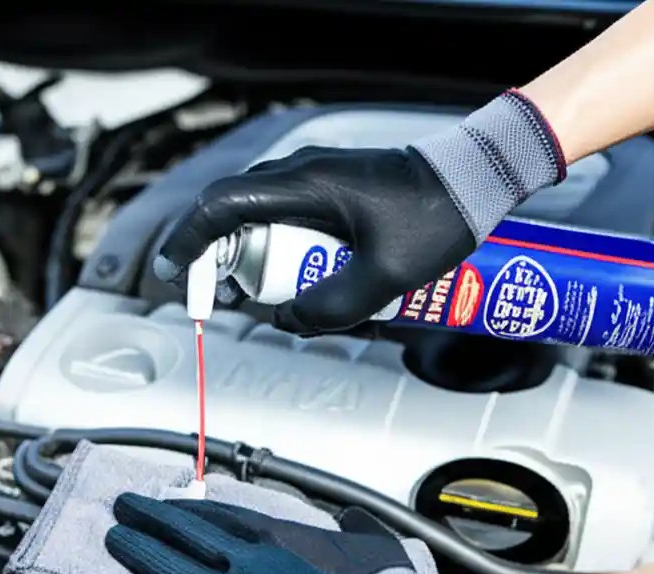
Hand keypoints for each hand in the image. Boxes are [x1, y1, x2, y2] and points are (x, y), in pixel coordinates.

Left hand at [103, 494, 418, 573]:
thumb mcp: (375, 546)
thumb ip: (354, 527)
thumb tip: (352, 519)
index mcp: (283, 539)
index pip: (218, 517)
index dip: (184, 508)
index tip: (164, 501)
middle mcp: (251, 567)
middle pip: (185, 536)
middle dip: (149, 521)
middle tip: (123, 510)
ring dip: (138, 555)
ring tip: (114, 542)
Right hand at [152, 90, 566, 335]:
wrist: (478, 178)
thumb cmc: (438, 216)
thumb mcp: (384, 277)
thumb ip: (331, 307)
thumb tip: (289, 320)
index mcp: (304, 186)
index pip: (221, 206)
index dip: (189, 241)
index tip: (174, 275)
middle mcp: (302, 175)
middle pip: (234, 215)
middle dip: (220, 262)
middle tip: (223, 303)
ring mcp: (318, 179)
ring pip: (263, 220)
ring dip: (255, 261)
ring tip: (268, 301)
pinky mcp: (335, 191)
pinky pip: (292, 221)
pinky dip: (284, 252)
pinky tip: (307, 284)